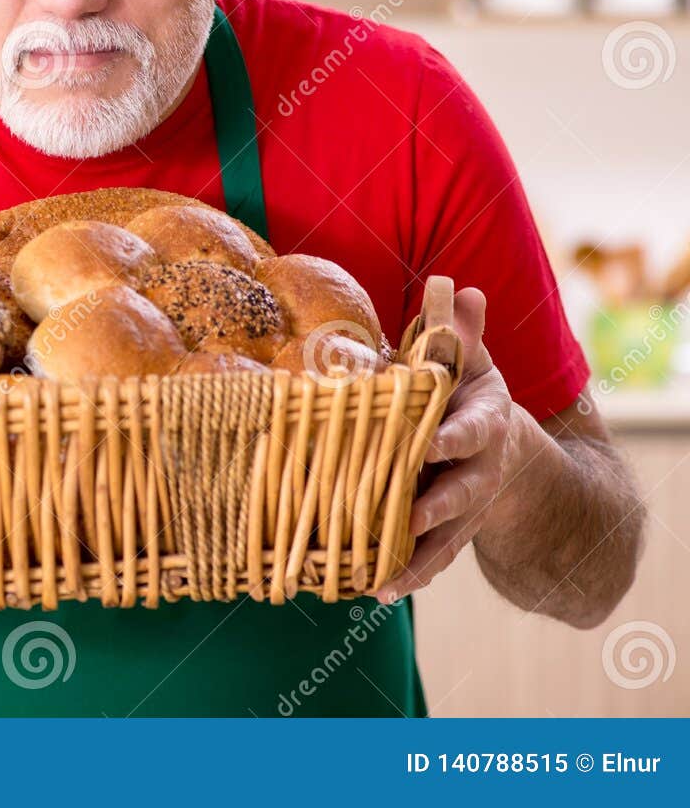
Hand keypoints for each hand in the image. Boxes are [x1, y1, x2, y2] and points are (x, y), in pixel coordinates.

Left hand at [375, 287, 527, 603]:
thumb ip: (462, 333)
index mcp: (485, 421)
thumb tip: (459, 287)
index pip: (474, 429)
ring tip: (381, 576)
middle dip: (438, 503)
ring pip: (445, 536)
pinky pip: (430, 558)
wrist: (504, 454)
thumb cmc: (468, 396)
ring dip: (415, 555)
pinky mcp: (447, 531)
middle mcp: (479, 469)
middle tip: (411, 514)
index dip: (453, 437)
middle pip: (462, 491)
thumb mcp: (471, 362)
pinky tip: (374, 590)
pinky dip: (407, 574)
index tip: (430, 442)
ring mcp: (465, 506)